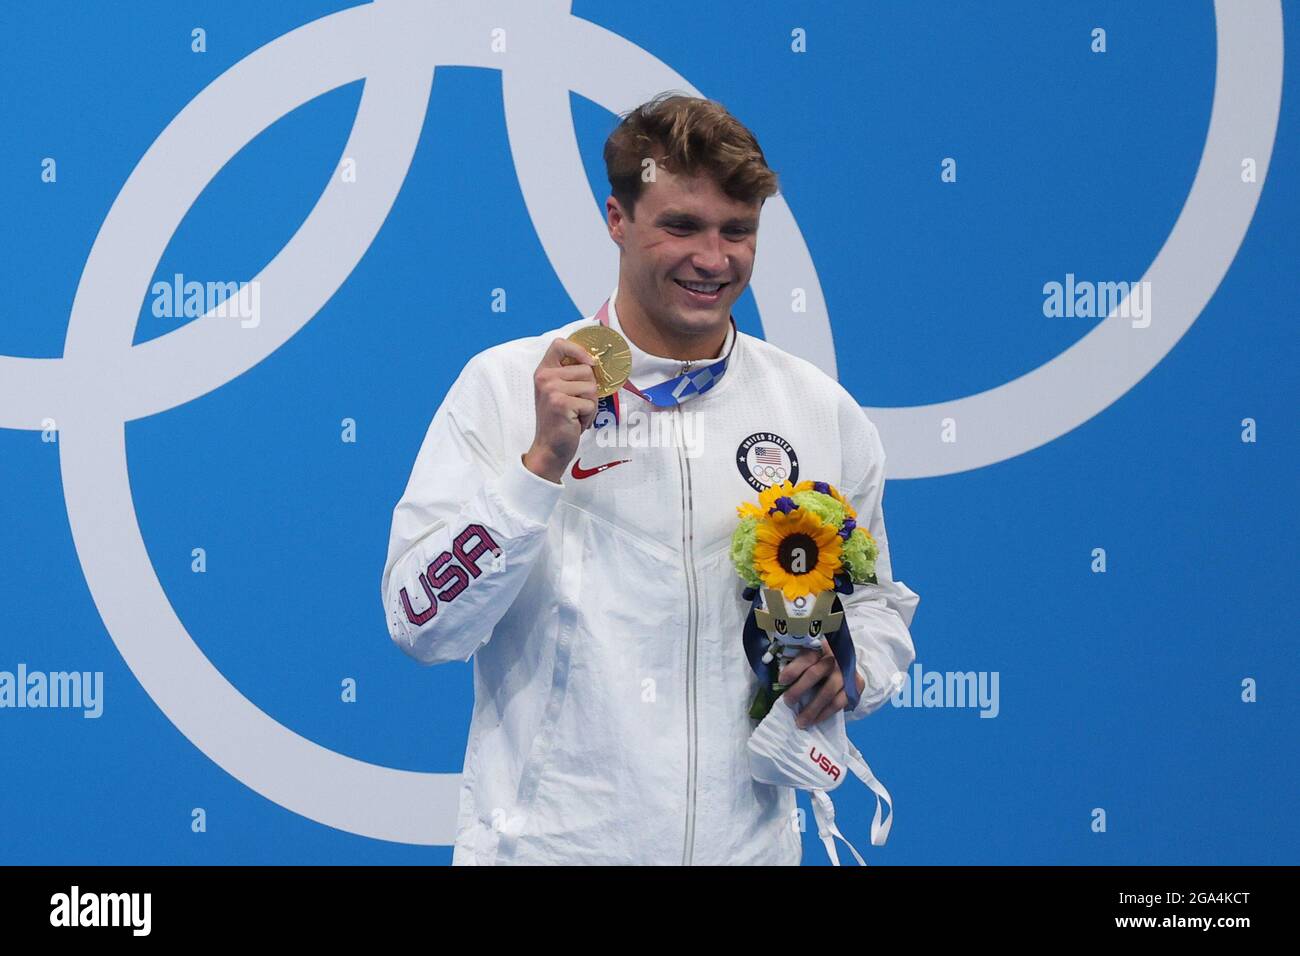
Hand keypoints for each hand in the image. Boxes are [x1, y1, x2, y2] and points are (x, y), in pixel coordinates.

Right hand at [523, 337, 599, 482]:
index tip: (589, 362)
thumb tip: (595, 362)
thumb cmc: (559, 420)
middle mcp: (545, 377)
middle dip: (590, 390)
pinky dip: (588, 416)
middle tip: (577, 405)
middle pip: (586, 369)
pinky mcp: (561, 403)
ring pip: (591, 387)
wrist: (550, 448)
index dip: (579, 350)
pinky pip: (590, 403)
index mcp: (544, 370)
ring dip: (590, 404)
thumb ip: (570, 375)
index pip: (560, 344)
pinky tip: (575, 423)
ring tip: (576, 414)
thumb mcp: (559, 391)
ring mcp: (551, 389)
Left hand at [778, 640, 866, 728]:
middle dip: (798, 690)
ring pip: (828, 691)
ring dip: (812, 708)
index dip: (793, 669)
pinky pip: (839, 702)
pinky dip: (825, 713)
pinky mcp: (856, 685)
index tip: (781, 681)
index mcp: (820, 648)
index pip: (806, 657)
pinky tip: (815, 720)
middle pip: (814, 673)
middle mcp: (835, 657)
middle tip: (788, 702)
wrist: (846, 668)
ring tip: (800, 721)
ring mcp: (846, 671)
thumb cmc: (820, 665)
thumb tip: (779, 684)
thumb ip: (797, 666)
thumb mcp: (809, 660)